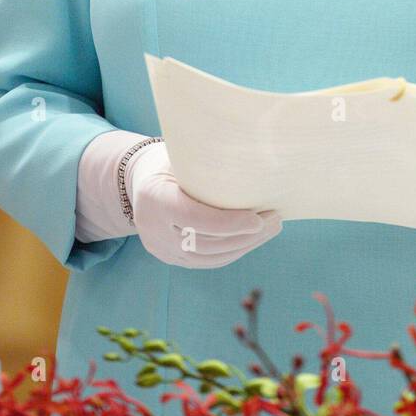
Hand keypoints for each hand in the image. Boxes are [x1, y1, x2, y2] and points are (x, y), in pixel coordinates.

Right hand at [125, 140, 282, 266]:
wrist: (140, 178)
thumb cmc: (171, 159)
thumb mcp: (184, 154)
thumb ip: (209, 162)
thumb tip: (257, 160)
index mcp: (154, 197)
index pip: (194, 218)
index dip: (228, 223)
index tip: (258, 219)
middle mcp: (152, 228)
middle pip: (204, 243)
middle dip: (244, 236)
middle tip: (275, 220)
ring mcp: (159, 247)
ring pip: (207, 257)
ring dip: (244, 246)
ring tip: (271, 229)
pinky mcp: (169, 257)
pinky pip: (204, 261)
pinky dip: (232, 252)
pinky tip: (253, 239)